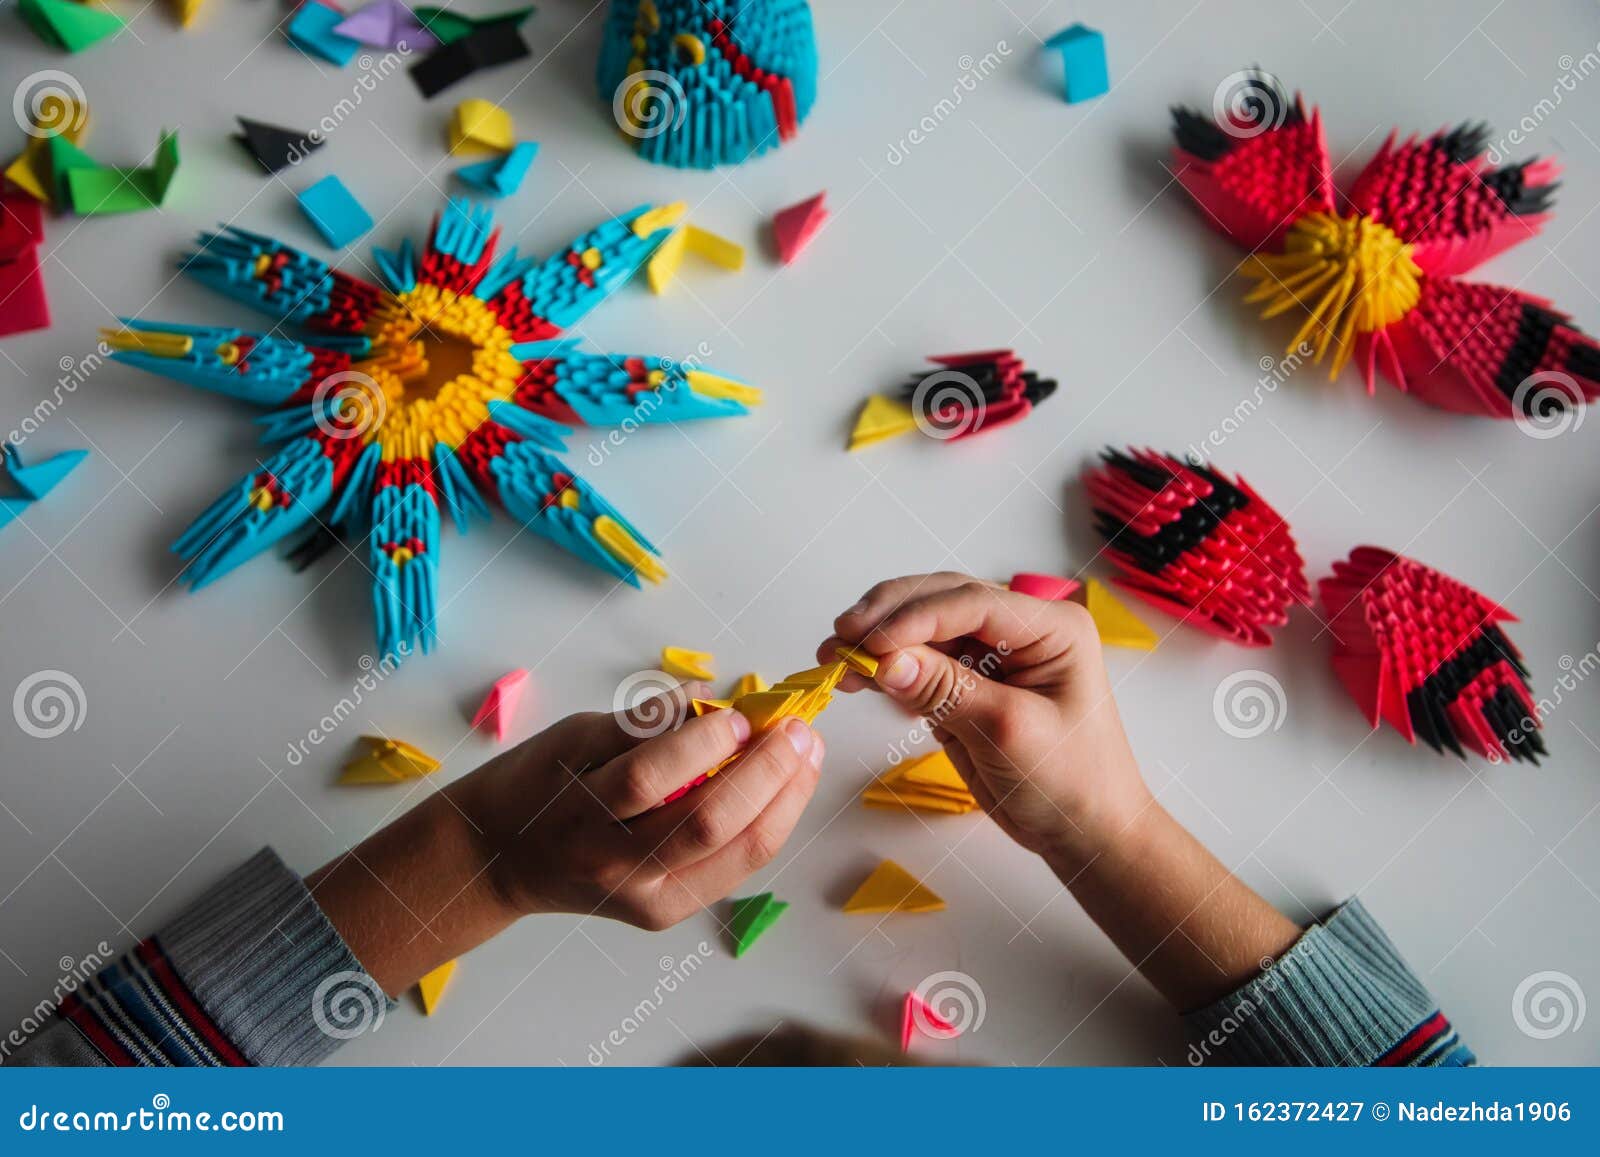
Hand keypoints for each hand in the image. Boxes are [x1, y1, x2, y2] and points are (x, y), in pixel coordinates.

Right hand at [455, 684, 824, 929]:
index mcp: (580, 813)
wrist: (498, 860)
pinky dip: (767, 825)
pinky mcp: (666, 913)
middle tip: (798, 731)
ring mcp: (645, 899)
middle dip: (765, 774)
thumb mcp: (576, 735)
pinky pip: (733, 869)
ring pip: (735, 855)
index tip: (739, 714)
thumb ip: (643, 721)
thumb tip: (710, 697)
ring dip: (784, 801)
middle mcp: (614, 866)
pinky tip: (787, 791)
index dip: (703, 744)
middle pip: (706, 826)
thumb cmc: (535, 784)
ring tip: (808, 756)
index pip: (649, 779)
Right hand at [819, 573, 1149, 863]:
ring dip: (878, 641)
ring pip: (924, 630)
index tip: (868, 641)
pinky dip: (887, 669)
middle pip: (942, 602)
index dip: (915, 617)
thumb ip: (947, 691)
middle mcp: (1020, 631)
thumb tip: (886, 660)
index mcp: (1051, 628)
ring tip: (836, 657)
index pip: (972, 603)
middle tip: (840, 637)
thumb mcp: (1009, 732)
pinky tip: (858, 678)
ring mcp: (992, 656)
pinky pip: (920, 664)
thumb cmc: (1071, 783)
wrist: (1084, 833)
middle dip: (888, 618)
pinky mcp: (967, 685)